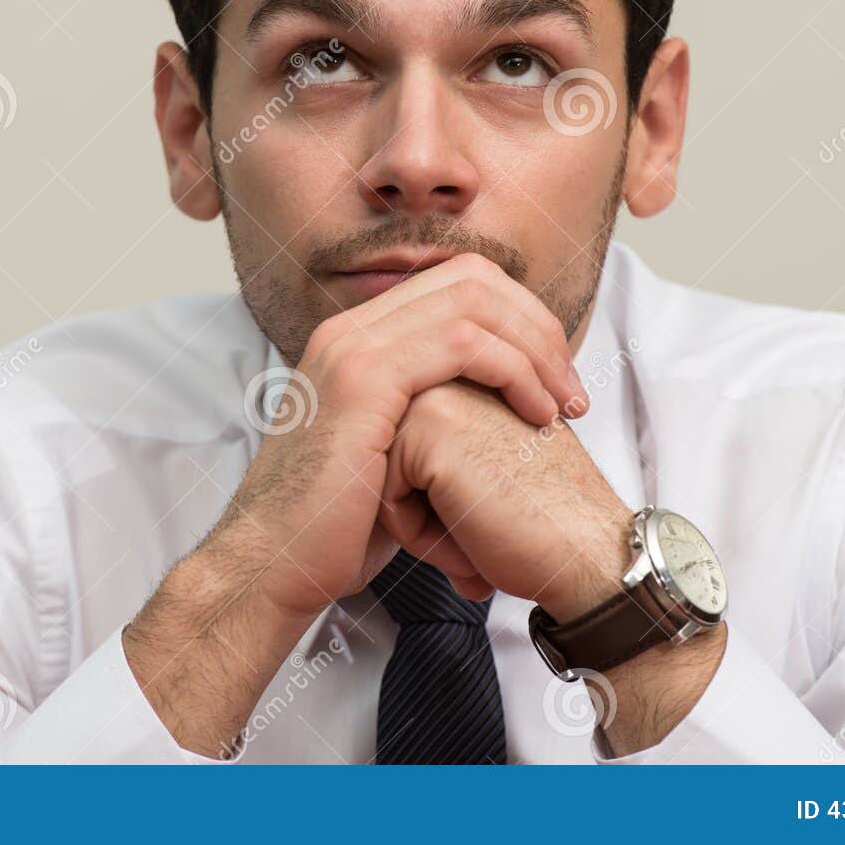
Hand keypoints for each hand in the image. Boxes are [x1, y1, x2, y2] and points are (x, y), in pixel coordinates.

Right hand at [124, 254, 586, 754]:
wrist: (272, 567)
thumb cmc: (333, 529)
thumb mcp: (392, 456)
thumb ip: (430, 417)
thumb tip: (489, 412)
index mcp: (357, 337)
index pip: (458, 283)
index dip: (519, 318)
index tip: (555, 377)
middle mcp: (352, 328)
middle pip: (473, 277)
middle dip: (537, 326)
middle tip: (572, 390)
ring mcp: (354, 347)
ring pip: (475, 301)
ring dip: (536, 349)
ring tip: (564, 406)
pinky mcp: (364, 379)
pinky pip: (463, 343)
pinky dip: (514, 371)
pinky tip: (535, 414)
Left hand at [377, 380, 728, 757]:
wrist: (589, 555)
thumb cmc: (542, 522)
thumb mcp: (485, 466)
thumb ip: (442, 447)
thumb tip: (379, 473)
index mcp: (467, 378)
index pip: (406, 449)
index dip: (438, 497)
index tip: (499, 503)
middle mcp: (453, 373)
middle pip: (389, 457)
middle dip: (426, 506)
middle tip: (493, 518)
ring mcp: (440, 391)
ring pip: (382, 473)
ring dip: (422, 519)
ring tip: (482, 526)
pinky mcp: (429, 425)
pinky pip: (383, 493)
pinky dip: (417, 531)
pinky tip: (471, 531)